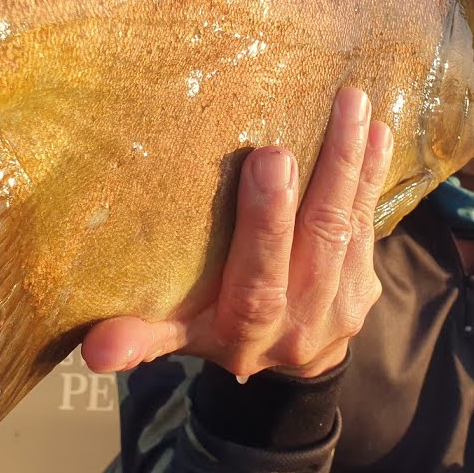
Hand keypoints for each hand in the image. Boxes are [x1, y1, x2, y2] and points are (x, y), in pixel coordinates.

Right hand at [81, 87, 392, 378]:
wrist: (288, 367)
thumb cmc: (219, 330)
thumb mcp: (180, 336)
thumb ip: (143, 338)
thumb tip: (93, 351)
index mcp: (249, 330)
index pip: (259, 275)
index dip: (266, 220)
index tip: (269, 159)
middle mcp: (302, 321)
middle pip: (318, 240)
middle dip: (329, 174)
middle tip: (336, 109)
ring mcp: (342, 304)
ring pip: (351, 227)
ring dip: (358, 164)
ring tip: (357, 105)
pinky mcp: (367, 285)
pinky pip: (371, 224)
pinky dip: (375, 176)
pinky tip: (379, 133)